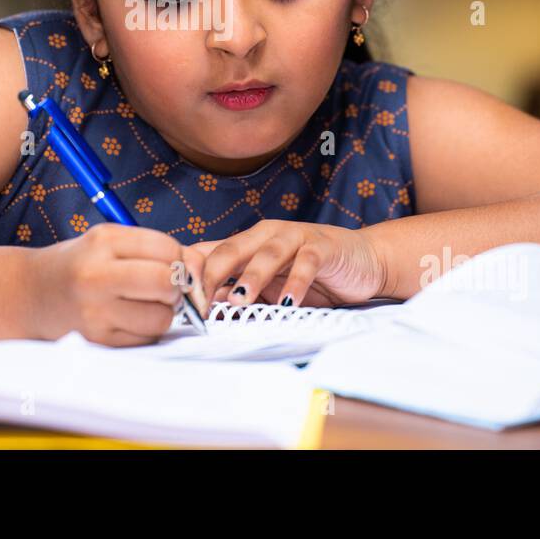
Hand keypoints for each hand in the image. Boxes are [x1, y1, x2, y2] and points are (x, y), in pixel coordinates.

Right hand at [28, 224, 208, 345]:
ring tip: (146, 304)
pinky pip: (145, 338)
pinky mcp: (97, 339)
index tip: (168, 264)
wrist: (31, 293)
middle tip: (165, 288)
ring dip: (164, 313)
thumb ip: (156, 249)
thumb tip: (199, 268)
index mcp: (103, 241)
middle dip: (176, 287)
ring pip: (161, 317)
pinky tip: (129, 319)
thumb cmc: (79, 264)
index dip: (177, 259)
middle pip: (166, 282)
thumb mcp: (111, 242)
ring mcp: (95, 311)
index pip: (166, 249)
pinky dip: (147, 330)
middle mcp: (96, 274)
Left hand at [195, 220, 385, 307]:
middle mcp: (267, 235)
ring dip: (252, 276)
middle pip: (232, 249)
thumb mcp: (270, 285)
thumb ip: (240, 290)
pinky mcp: (324, 246)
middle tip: (199, 301)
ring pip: (268, 253)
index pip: (210, 252)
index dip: (192, 272)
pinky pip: (307, 262)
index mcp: (248, 243)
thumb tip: (204, 304)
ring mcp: (296, 237)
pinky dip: (297, 281)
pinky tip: (289, 300)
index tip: (176, 297)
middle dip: (212, 275)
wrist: (363, 261)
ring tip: (240, 300)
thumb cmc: (311, 275)